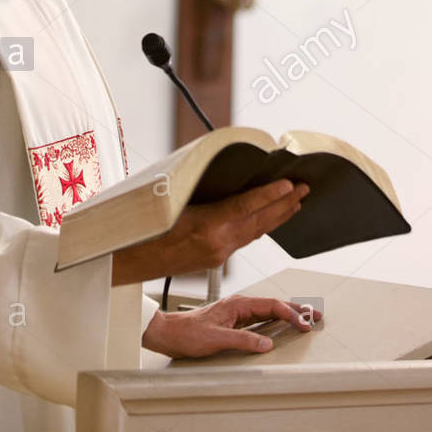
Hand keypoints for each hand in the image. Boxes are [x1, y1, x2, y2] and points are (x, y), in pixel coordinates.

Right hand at [111, 178, 308, 285]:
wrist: (126, 263)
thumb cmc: (141, 229)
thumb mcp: (168, 200)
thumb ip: (196, 188)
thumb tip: (217, 168)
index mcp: (205, 227)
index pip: (246, 207)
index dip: (270, 195)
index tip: (290, 185)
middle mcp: (216, 243)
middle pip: (258, 222)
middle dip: (285, 205)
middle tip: (305, 190)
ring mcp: (216, 254)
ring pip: (254, 233)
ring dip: (277, 217)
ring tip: (296, 203)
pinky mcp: (213, 259)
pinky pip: (243, 240)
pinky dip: (259, 227)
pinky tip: (267, 221)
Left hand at [142, 294, 322, 358]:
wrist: (169, 334)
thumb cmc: (187, 334)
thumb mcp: (216, 340)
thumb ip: (243, 341)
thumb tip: (267, 344)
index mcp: (237, 304)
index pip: (271, 306)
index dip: (291, 314)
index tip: (305, 324)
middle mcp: (238, 306)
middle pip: (273, 305)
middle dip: (296, 309)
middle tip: (316, 316)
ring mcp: (236, 313)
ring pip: (268, 311)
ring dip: (287, 315)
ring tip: (304, 320)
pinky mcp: (233, 322)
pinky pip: (260, 319)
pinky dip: (274, 322)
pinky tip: (279, 328)